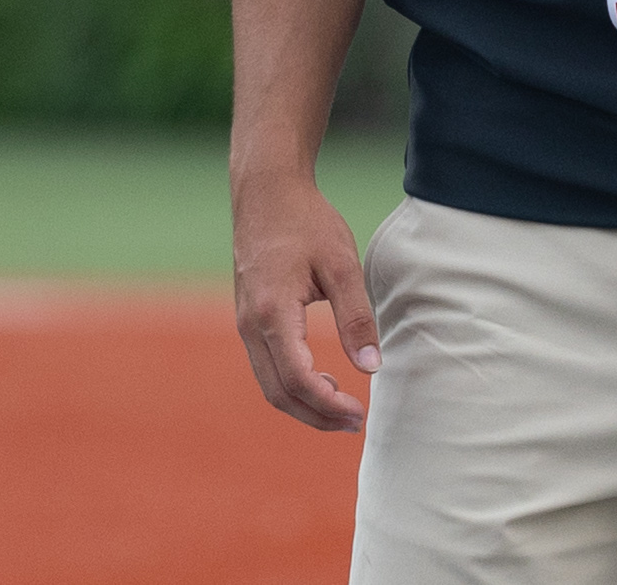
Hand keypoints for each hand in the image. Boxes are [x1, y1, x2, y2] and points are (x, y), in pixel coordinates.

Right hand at [233, 170, 380, 430]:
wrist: (266, 194)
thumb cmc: (307, 224)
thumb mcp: (342, 265)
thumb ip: (356, 317)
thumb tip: (371, 367)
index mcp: (272, 314)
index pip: (297, 379)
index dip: (329, 405)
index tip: (360, 413)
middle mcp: (250, 326)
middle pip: (279, 393)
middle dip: (317, 415)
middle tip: (356, 422)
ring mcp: (244, 325)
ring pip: (269, 385)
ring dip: (304, 405)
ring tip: (343, 410)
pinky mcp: (248, 320)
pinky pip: (266, 368)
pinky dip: (292, 386)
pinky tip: (322, 384)